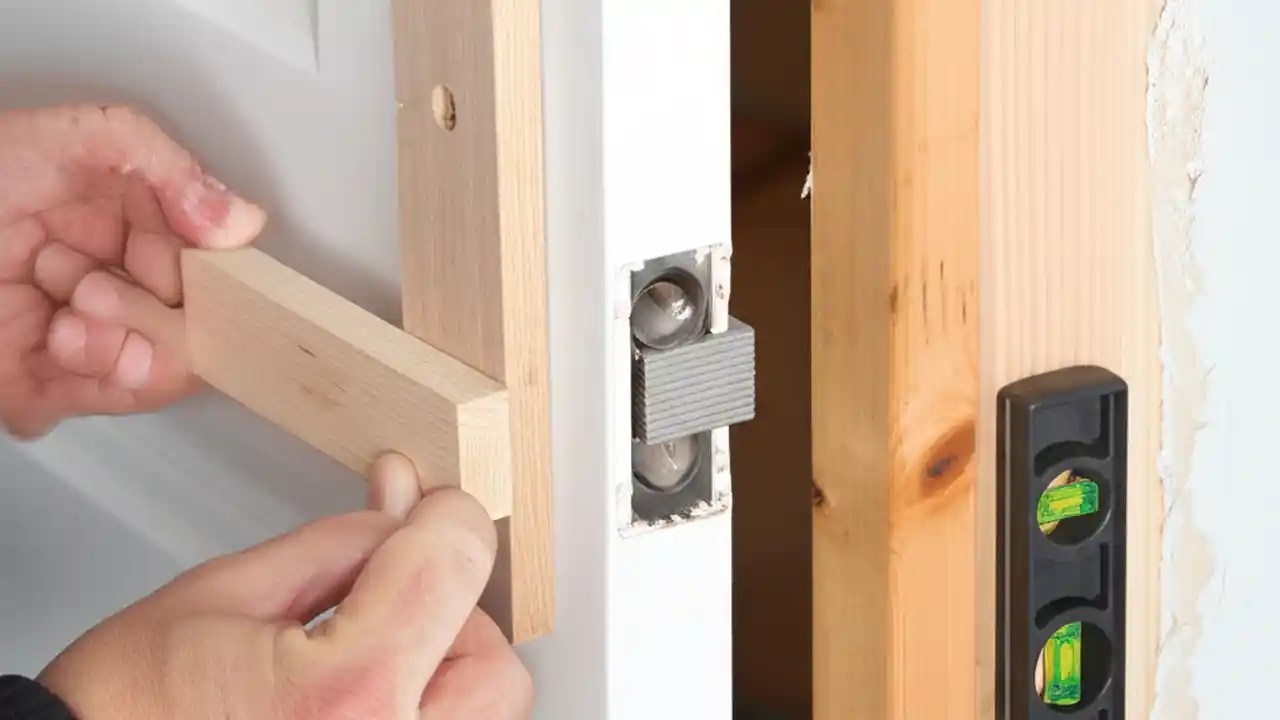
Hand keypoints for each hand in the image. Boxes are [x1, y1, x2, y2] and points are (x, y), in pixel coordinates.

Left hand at [0, 104, 266, 437]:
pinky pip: (99, 402)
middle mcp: (113, 279)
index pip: (212, 270)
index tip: (180, 267)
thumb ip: (167, 168)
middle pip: (194, 329)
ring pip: (157, 374)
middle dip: (152, 314)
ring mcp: (79, 334)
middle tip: (94, 286)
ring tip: (69, 312)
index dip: (205, 278)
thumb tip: (241, 222)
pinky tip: (56, 343)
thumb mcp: (74, 139)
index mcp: (132, 222)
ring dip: (121, 347)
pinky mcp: (38, 382)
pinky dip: (90, 382)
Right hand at [38, 454, 533, 718]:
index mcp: (348, 694)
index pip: (452, 568)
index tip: (430, 511)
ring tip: (366, 660)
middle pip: (494, 664)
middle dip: (447, 616)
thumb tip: (403, 506)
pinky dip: (427, 709)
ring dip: (445, 672)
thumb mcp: (229, 593)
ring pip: (486, 713)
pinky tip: (368, 698)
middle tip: (383, 602)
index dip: (443, 520)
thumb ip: (340, 545)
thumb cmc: (123, 715)